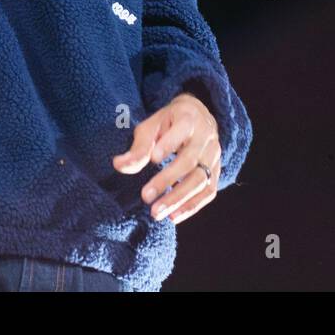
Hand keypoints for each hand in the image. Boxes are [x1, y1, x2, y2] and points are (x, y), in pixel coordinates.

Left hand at [112, 92, 221, 224]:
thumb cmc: (169, 122)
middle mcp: (206, 137)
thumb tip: (119, 165)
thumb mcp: (152, 126)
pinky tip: (174, 216)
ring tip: (158, 213)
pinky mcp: (216, 171)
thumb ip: (139, 147)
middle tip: (146, 197)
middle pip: (190, 161)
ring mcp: (214, 155)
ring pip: (200, 180)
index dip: (168, 145)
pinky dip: (192, 206)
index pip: (181, 131)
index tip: (153, 159)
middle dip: (167, 180)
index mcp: (189, 119)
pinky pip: (209, 191)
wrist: (199, 117)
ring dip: (178, 199)